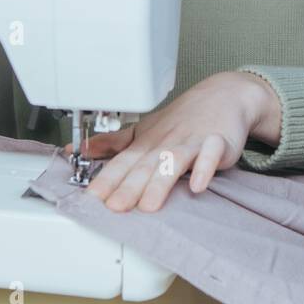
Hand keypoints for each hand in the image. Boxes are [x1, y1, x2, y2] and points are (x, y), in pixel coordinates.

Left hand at [63, 71, 280, 212]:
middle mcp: (166, 142)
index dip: (108, 178)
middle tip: (115, 207)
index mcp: (147, 142)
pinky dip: (205, 168)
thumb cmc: (181, 118)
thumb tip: (81, 150)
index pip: (124, 161)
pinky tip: (197, 185)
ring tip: (149, 205)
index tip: (93, 197)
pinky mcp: (218, 142)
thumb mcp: (144, 129)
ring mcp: (192, 141)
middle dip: (129, 186)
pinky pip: (211, 155)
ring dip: (161, 182)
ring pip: (173, 162)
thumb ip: (114, 143)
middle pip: (145, 165)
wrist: (223, 95)